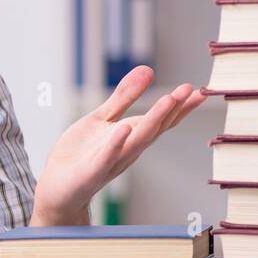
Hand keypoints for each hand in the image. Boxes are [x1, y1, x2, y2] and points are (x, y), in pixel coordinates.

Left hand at [30, 66, 205, 226]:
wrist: (56, 188)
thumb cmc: (82, 153)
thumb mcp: (102, 118)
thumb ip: (124, 97)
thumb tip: (147, 69)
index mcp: (132, 136)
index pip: (161, 120)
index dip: (180, 106)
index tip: (200, 91)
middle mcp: (128, 149)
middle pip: (154, 128)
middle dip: (172, 109)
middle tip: (190, 90)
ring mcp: (112, 161)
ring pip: (137, 140)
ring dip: (153, 120)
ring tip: (169, 100)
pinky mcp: (92, 170)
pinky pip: (106, 156)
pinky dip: (116, 143)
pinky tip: (124, 128)